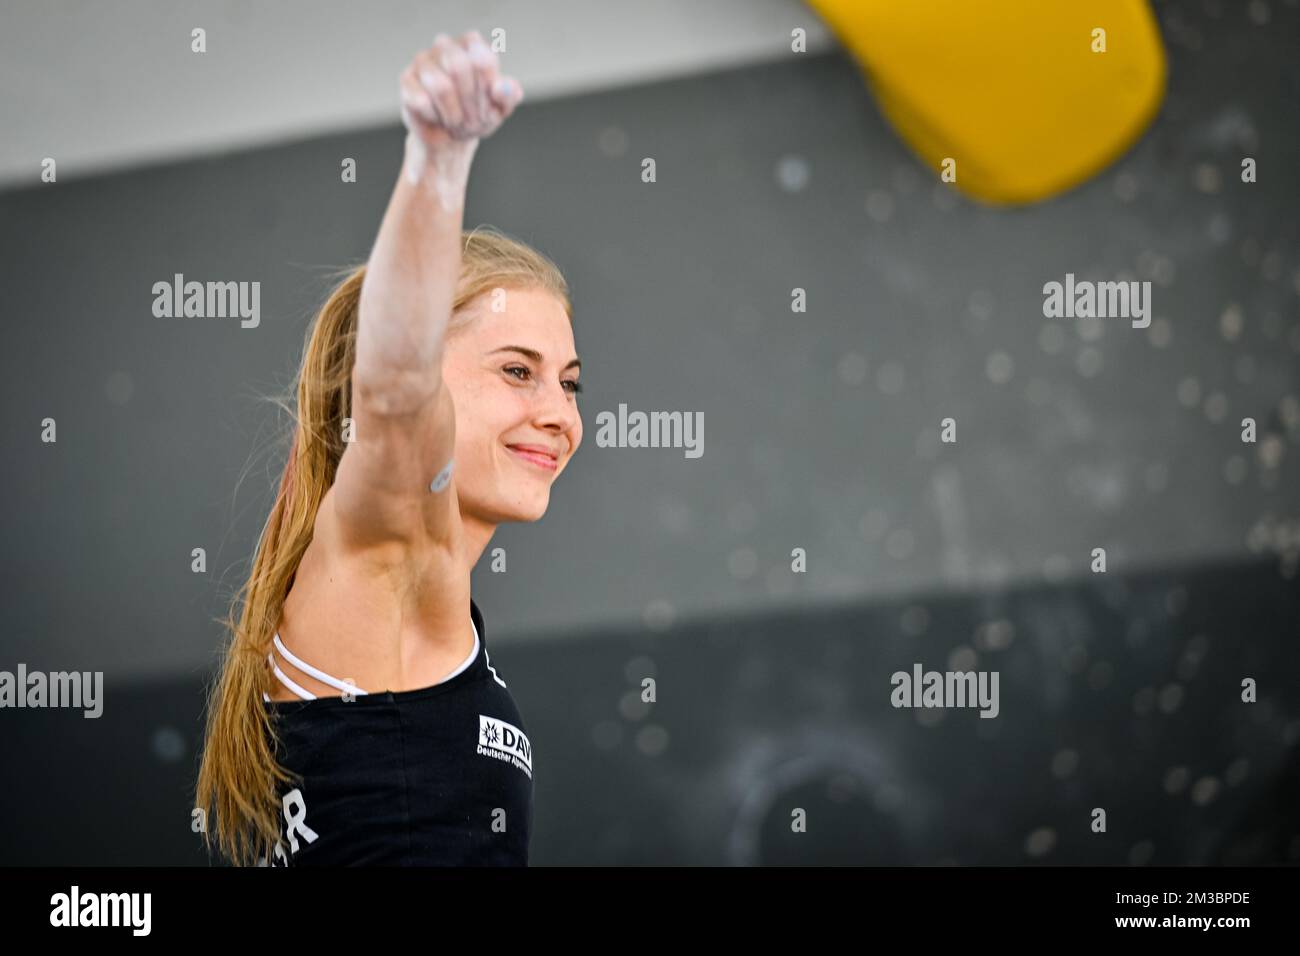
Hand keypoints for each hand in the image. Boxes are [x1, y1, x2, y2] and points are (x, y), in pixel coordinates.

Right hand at [399, 31, 523, 151]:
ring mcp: (423, 60)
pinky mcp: (407, 79)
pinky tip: (437, 118)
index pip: (482, 58)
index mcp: (472, 44)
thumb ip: (508, 95)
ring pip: (440, 86)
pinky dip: (435, 118)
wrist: (450, 138)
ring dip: (453, 114)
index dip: (488, 89)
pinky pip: (422, 101)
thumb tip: (502, 87)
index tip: (491, 108)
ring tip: (456, 123)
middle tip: (474, 122)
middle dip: (471, 103)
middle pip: (459, 67)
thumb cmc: (477, 116)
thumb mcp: (500, 109)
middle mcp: (445, 45)